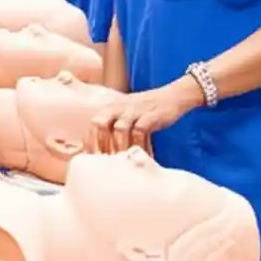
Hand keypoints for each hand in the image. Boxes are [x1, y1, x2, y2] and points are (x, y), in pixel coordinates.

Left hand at [88, 79, 203, 154]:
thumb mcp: (125, 116)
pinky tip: (143, 156)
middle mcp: (119, 108)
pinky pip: (141, 131)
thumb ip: (114, 129)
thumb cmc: (144, 111)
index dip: (90, 142)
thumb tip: (102, 153)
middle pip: (100, 124)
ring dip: (119, 146)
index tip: (92, 159)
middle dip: (100, 144)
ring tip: (122, 162)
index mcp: (110, 109)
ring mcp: (134, 111)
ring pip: (120, 129)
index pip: (93, 125)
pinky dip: (140, 145)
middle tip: (105, 163)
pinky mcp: (150, 115)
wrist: (170, 97)